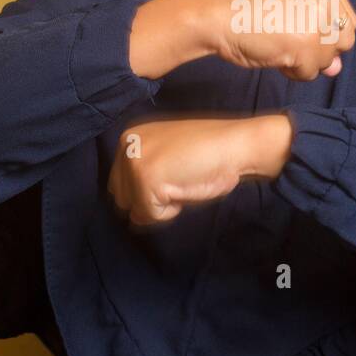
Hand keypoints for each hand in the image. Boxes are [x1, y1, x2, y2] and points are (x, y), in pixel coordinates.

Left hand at [107, 115, 293, 225]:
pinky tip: (185, 187)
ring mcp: (134, 163)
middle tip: (179, 180)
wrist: (234, 145)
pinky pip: (151, 215)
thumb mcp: (166, 157)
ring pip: (134, 209)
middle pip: (122, 198)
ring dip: (160, 206)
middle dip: (150, 199)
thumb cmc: (209, 152)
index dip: (149, 190)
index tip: (175, 172)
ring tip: (182, 182)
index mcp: (130, 138)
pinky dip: (170, 211)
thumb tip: (132, 217)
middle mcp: (126, 146)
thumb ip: (144, 177)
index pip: (120, 184)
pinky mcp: (146, 181)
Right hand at [200, 0, 355, 80]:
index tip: (302, 32)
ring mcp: (317, 23)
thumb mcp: (291, 11)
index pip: (348, 20)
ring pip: (328, 61)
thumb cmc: (248, 10)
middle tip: (289, 40)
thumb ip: (320, 34)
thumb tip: (336, 69)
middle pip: (345, 41)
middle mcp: (325, 0)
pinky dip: (292, 71)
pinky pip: (309, 73)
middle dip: (321, 49)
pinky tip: (274, 54)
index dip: (327, 34)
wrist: (218, 16)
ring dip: (304, 62)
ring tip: (278, 44)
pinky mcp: (305, 46)